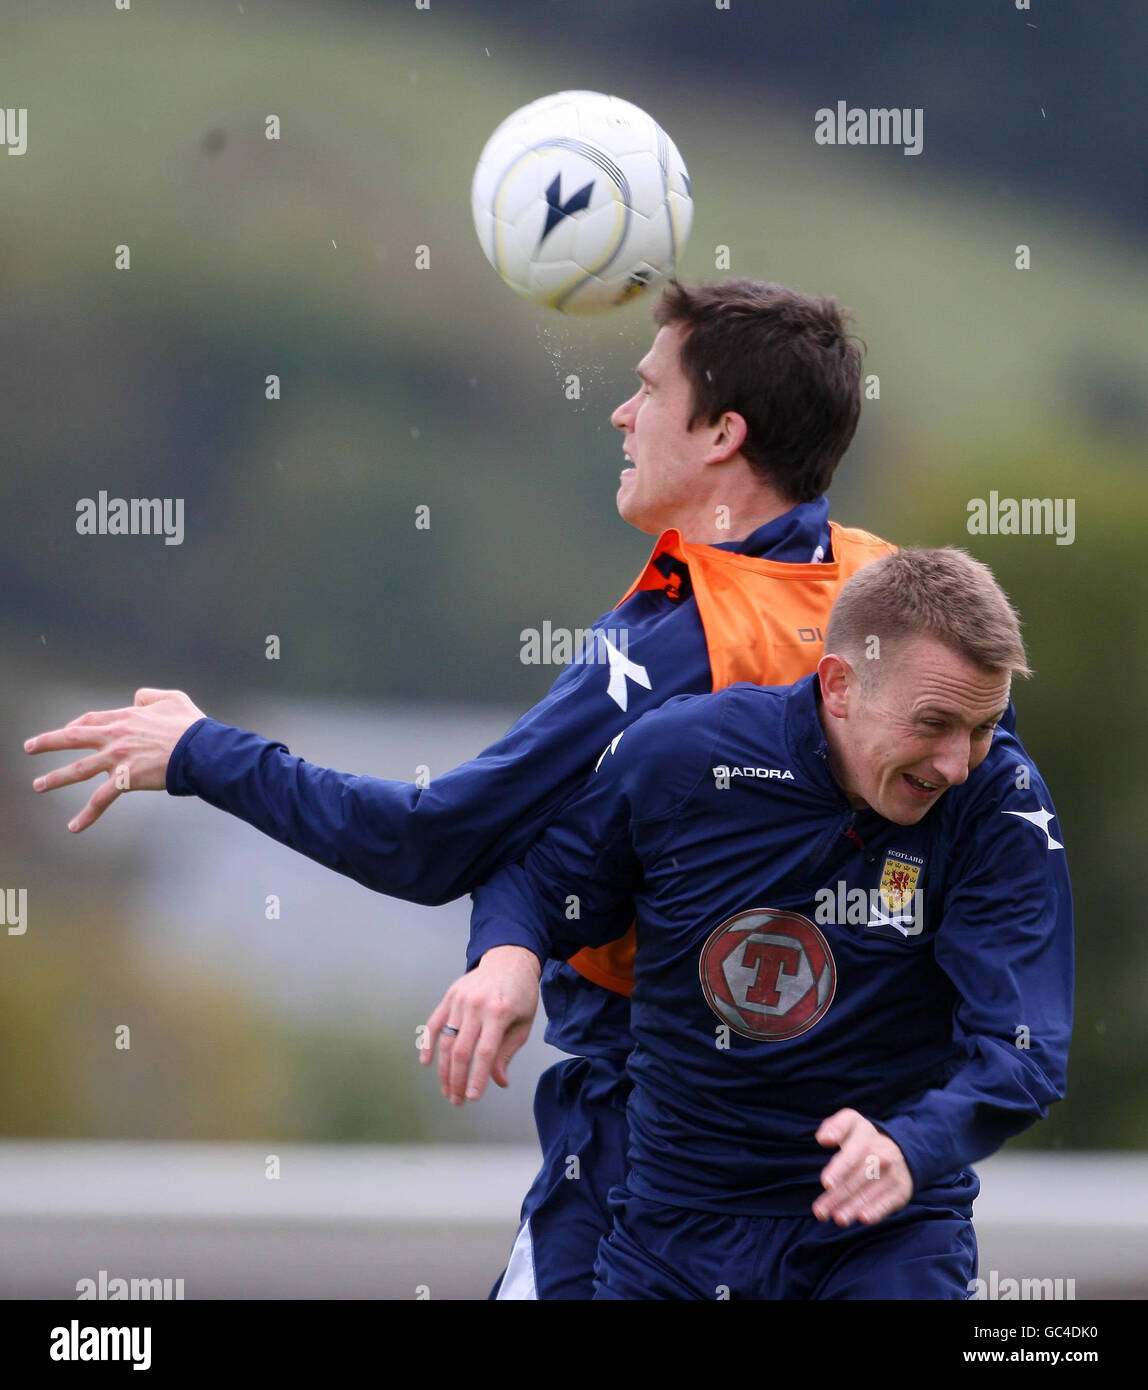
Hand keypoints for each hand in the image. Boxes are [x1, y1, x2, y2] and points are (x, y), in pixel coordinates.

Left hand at [25, 687, 205, 831]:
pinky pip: (101, 799)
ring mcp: (117, 759)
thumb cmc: (190, 726)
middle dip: (47, 742)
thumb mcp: (172, 698)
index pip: (91, 720)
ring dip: (55, 778)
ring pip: (78, 770)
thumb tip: (136, 699)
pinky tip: (74, 826)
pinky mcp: (125, 780)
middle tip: (29, 747)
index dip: (76, 725)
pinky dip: (87, 814)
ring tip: (38, 785)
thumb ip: (150, 695)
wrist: (200, 750)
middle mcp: (115, 737)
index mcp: (125, 718)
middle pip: (73, 738)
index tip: (66, 730)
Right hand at [419, 946, 541, 1104]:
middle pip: (461, 1050)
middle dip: (457, 1080)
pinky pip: (434, 1023)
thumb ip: (507, 1052)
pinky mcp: (450, 996)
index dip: (477, 1077)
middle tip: (457, 1100)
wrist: (509, 960)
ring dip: (443, 1069)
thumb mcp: (523, 1023)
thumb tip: (499, 1082)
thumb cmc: (521, 994)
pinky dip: (428, 1043)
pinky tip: (426, 1062)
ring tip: (447, 1090)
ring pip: (445, 1040)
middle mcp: (476, 1006)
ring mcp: (460, 1000)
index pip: (485, 1052)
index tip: (473, 1097)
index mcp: (499, 1012)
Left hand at [812, 1108, 912, 1226]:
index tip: (826, 1183)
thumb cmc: (864, 1138)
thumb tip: (823, 1138)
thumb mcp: (852, 1122)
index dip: (838, 1171)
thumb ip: (835, 1126)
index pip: (849, 1158)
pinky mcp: (901, 1192)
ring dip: (852, 1208)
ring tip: (838, 1219)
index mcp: (865, 1138)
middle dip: (836, 1197)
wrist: (901, 1149)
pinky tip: (863, 1218)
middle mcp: (881, 1157)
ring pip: (868, 1194)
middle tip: (820, 1212)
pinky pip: (887, 1203)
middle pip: (854, 1181)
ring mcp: (892, 1175)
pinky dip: (876, 1211)